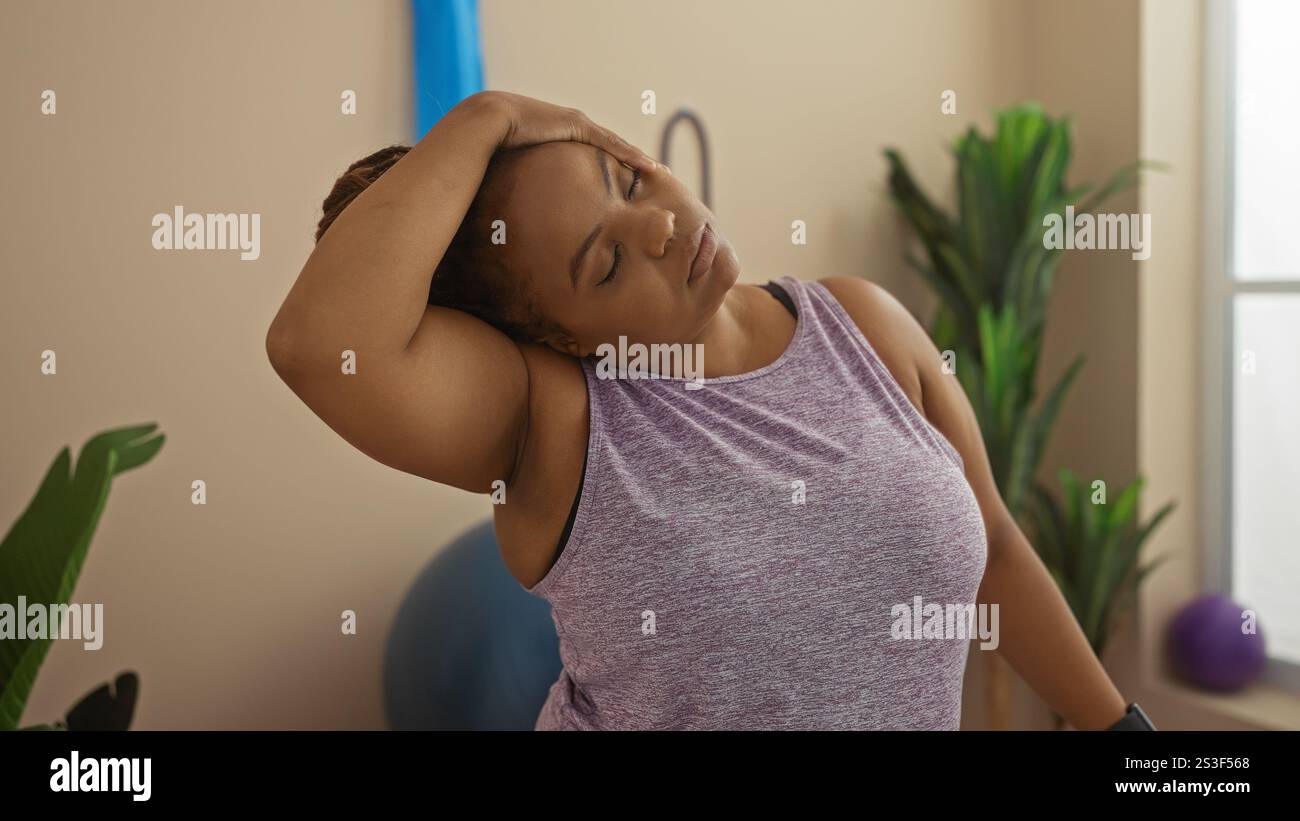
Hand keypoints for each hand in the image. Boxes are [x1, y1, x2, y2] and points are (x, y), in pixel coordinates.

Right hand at [470, 90, 658, 171]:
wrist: (485, 121)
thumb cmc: (490, 146)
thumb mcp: (513, 168)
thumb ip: (523, 183)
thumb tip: (516, 209)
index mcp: (560, 134)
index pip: (595, 151)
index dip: (615, 163)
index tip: (630, 178)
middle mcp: (572, 125)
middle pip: (611, 146)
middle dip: (633, 160)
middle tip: (655, 174)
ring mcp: (576, 123)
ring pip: (616, 144)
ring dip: (639, 158)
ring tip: (659, 171)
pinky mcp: (576, 125)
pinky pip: (610, 143)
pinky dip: (630, 154)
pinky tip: (648, 165)